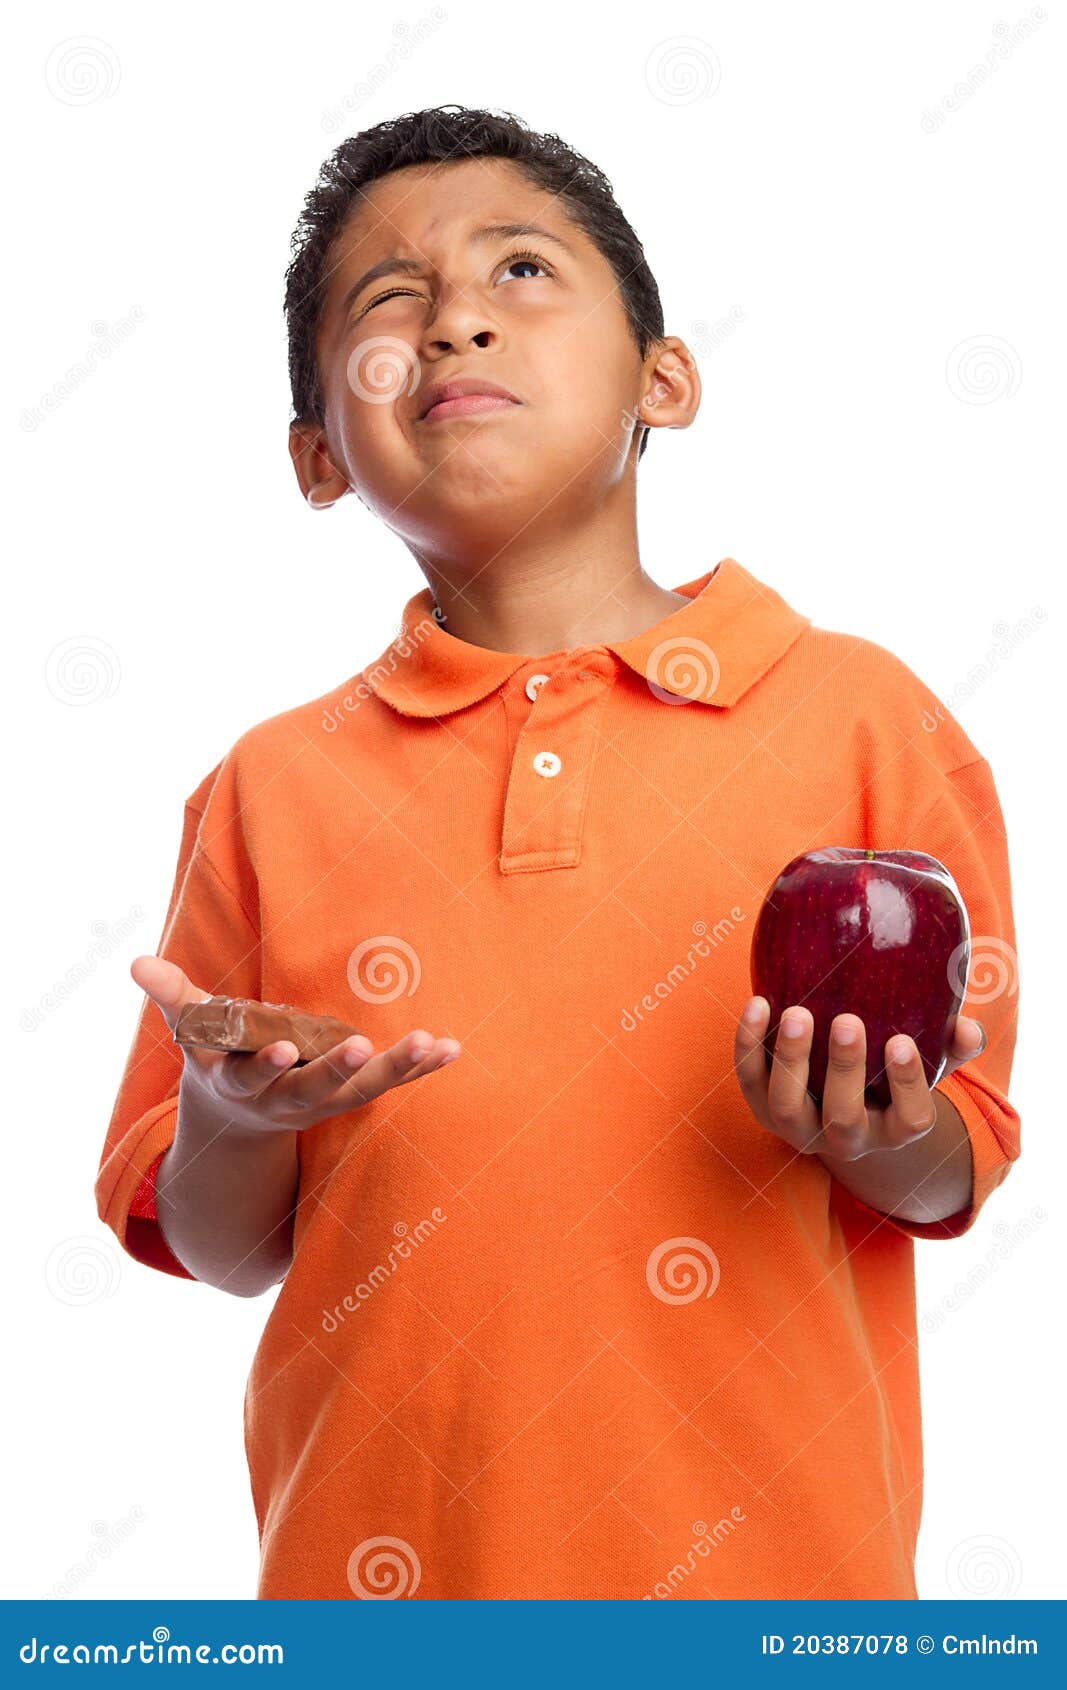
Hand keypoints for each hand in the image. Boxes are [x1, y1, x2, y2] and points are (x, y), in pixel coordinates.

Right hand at [131, 955, 461, 1137]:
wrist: (241, 1122)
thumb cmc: (218, 1056)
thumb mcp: (192, 1032)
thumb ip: (172, 997)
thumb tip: (135, 962)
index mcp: (241, 1083)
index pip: (253, 1075)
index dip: (267, 1063)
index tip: (283, 1047)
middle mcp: (286, 1101)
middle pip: (315, 1090)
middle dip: (338, 1070)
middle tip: (363, 1047)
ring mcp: (323, 1102)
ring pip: (364, 1091)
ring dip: (399, 1069)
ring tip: (432, 1044)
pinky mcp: (353, 1095)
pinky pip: (391, 1083)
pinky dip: (421, 1068)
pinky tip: (452, 1048)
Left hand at [733, 997, 984, 1161]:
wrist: (839, 1099)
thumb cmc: (892, 1073)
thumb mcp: (929, 1064)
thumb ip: (951, 1047)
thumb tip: (967, 1029)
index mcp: (893, 1128)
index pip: (909, 1120)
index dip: (907, 1085)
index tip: (901, 1042)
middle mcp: (846, 1138)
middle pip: (843, 1119)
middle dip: (845, 1071)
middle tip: (847, 1021)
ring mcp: (800, 1127)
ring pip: (787, 1107)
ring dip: (790, 1060)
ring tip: (797, 1013)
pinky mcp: (762, 1107)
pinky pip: (750, 1080)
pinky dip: (750, 1044)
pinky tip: (758, 1003)